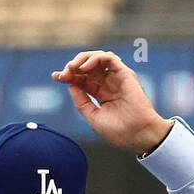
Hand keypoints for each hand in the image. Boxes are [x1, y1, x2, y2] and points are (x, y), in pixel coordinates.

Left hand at [51, 50, 171, 154]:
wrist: (137, 135)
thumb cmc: (119, 131)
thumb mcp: (93, 117)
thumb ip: (81, 102)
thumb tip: (70, 86)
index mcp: (101, 94)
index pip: (82, 80)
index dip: (69, 76)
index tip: (56, 77)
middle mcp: (109, 84)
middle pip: (87, 68)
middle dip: (73, 67)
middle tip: (63, 73)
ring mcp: (117, 78)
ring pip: (98, 58)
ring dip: (83, 59)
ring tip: (73, 67)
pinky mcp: (125, 74)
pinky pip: (109, 58)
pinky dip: (95, 58)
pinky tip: (85, 67)